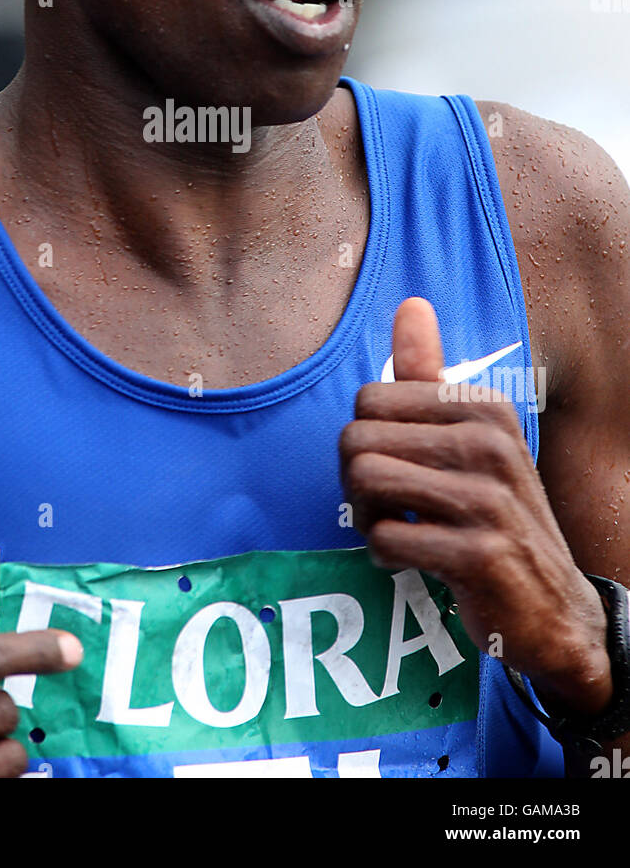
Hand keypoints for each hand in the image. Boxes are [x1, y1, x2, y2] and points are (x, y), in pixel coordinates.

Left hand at [339, 297, 611, 715]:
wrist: (552, 605)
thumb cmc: (493, 512)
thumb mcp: (472, 436)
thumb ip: (431, 374)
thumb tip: (411, 304)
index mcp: (482, 406)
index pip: (368, 398)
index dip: (367, 440)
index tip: (399, 467)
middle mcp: (489, 442)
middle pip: (356, 440)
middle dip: (357, 481)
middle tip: (393, 505)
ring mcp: (487, 498)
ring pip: (364, 482)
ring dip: (368, 517)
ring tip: (402, 528)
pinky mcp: (478, 553)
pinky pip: (384, 538)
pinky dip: (385, 554)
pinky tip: (416, 560)